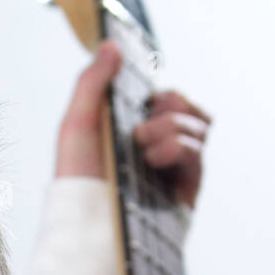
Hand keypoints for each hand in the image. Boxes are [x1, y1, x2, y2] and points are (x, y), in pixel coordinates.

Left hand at [54, 38, 212, 207]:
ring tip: (141, 147)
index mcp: (140, 134)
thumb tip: (111, 46)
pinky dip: (177, 146)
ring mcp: (177, 171)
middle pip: (191, 109)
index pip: (170, 101)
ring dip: (169, 127)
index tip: (144, 100)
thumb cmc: (76, 184)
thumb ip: (92, 82)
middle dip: (169, 106)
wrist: (84, 228)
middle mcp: (162, 151)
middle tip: (139, 127)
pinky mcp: (187, 191)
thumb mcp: (76, 125)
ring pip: (198, 127)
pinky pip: (198, 153)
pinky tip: (152, 159)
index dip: (162, 95)